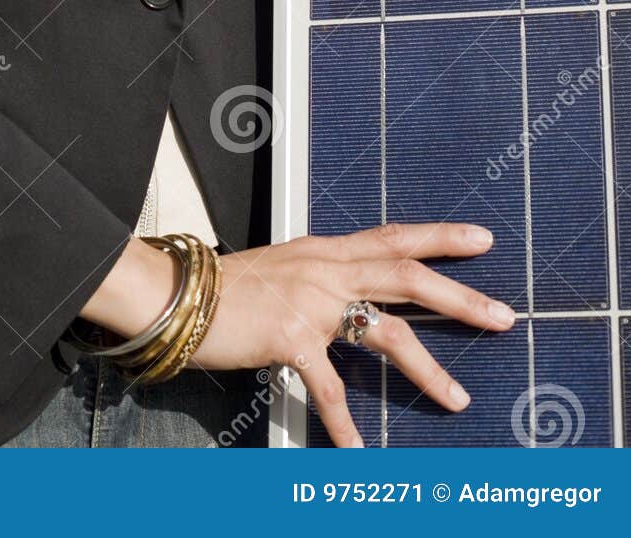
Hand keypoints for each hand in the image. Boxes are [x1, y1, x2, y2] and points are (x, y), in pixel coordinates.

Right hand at [189, 220, 515, 446]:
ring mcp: (310, 301)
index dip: (440, 236)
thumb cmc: (227, 287)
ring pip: (385, 331)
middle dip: (460, 298)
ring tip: (457, 399)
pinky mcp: (289, 336)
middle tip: (504, 316)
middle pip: (408, 276)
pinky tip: (358, 447)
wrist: (179, 293)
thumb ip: (319, 278)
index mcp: (327, 251)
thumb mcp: (283, 269)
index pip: (394, 236)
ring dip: (427, 368)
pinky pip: (327, 385)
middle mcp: (326, 268)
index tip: (482, 238)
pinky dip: (343, 420)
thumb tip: (346, 298)